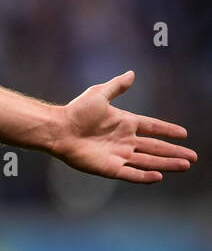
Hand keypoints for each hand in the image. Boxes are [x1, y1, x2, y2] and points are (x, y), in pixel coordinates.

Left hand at [49, 71, 195, 182]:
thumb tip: (132, 73)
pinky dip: (145, 176)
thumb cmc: (75, 111)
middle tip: (193, 157)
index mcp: (124, 122)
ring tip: (185, 165)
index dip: (167, 130)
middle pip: (155, 147)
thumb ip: (117, 86)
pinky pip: (131, 174)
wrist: (58, 128)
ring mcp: (118, 155)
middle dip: (174, 152)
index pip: (152, 127)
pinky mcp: (109, 168)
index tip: (183, 134)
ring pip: (148, 161)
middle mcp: (124, 140)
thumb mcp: (99, 94)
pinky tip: (160, 176)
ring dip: (167, 164)